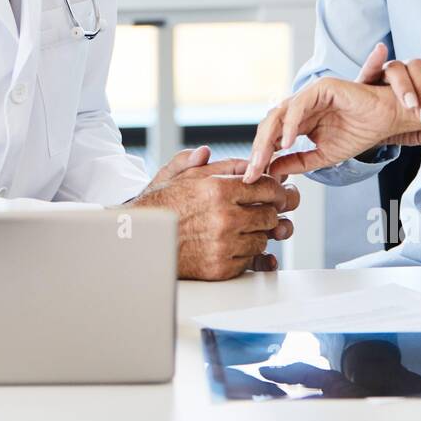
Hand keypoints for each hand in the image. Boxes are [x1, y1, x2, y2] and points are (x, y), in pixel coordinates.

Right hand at [133, 147, 299, 278]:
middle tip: (264, 211)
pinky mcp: (221, 268)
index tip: (278, 193)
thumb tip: (209, 151)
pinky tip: (233, 244)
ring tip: (243, 227)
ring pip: (263, 239)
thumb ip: (201, 162)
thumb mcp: (177, 176)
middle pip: (271, 215)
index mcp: (217, 190)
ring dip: (257, 233)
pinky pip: (249, 260)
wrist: (141, 243)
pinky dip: (245, 253)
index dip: (278, 190)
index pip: (268, 187)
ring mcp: (224, 245)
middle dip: (270, 212)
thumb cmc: (159, 208)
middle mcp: (224, 217)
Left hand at [243, 76, 420, 180]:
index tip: (252, 178)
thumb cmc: (361, 133)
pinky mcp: (320, 88)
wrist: (388, 120)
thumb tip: (272, 170)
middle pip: (269, 125)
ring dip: (267, 139)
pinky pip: (298, 107)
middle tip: (251, 172)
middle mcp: (300, 106)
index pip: (272, 137)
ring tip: (262, 160)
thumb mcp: (324, 155)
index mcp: (299, 120)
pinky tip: (285, 144)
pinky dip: (290, 125)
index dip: (261, 156)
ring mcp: (309, 95)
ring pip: (279, 114)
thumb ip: (299, 162)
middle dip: (258, 149)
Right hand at [356, 42, 420, 147]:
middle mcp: (406, 73)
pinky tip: (380, 50)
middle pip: (419, 66)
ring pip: (398, 67)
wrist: (368, 127)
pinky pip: (370, 67)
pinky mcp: (366, 79)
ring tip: (409, 103)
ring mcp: (386, 74)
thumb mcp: (412, 132)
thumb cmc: (394, 123)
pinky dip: (375, 58)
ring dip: (405, 85)